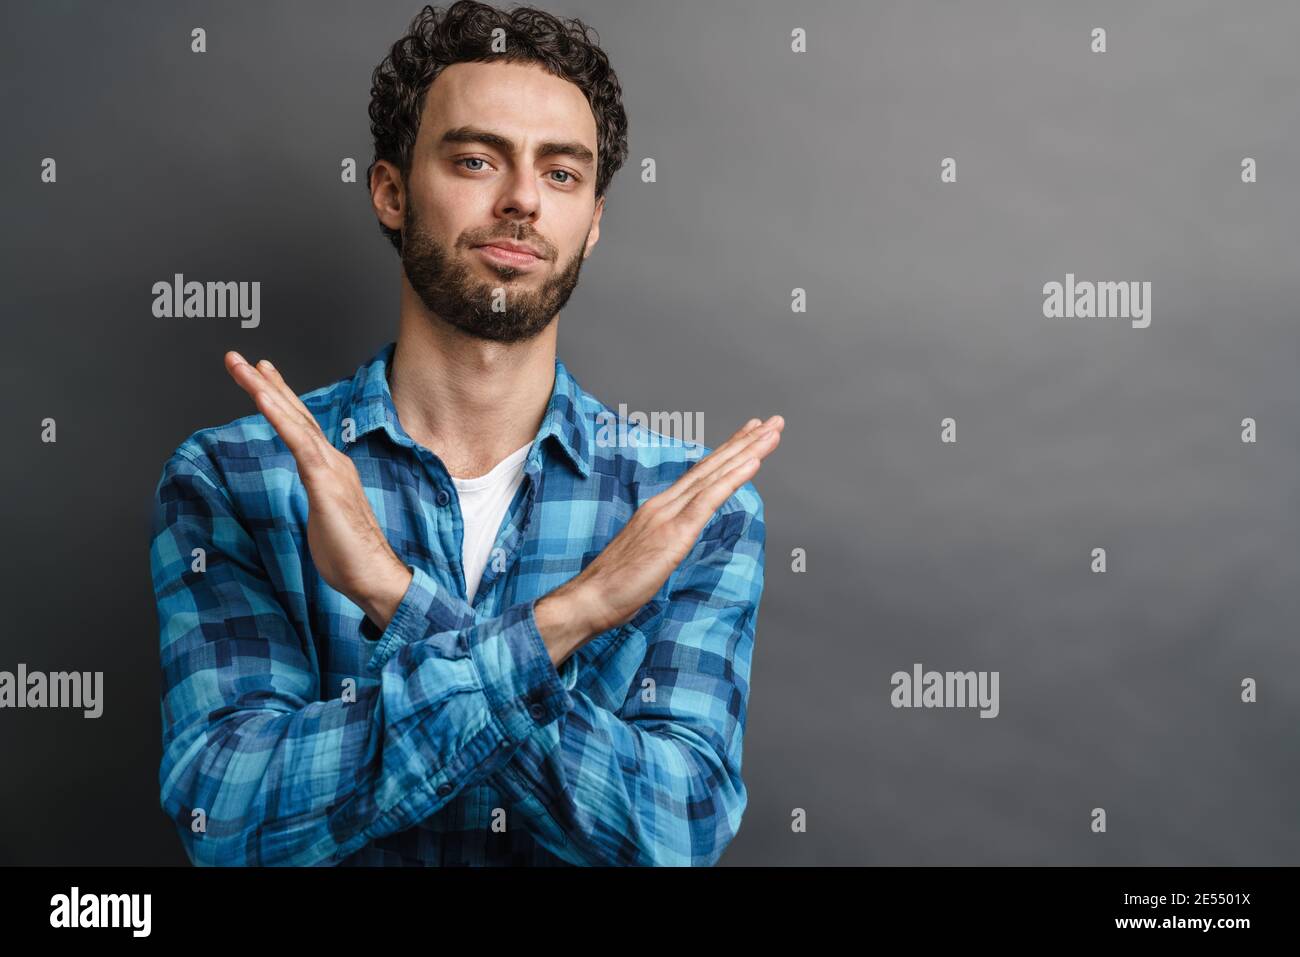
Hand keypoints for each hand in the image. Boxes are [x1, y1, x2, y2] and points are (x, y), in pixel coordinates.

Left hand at [224, 352, 412, 628]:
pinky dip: (279, 417)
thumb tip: (314, 501)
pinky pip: (298, 443)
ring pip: (294, 420)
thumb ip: (318, 502)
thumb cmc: (351, 557)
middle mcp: (333, 461)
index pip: (301, 428)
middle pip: (295, 414)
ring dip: (265, 391)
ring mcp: (331, 468)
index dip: (281, 399)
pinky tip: (263, 398)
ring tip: (243, 367)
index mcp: (331, 470)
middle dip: (266, 384)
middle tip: (240, 358)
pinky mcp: (325, 482)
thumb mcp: (325, 521)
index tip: (263, 375)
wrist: (375, 575)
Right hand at [535, 415, 783, 662]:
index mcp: (658, 508)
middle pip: (711, 466)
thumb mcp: (647, 556)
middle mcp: (664, 504)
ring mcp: (668, 516)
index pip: (699, 474)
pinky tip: (753, 462)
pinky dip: (732, 478)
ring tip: (771, 432)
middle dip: (744, 442)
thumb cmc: (615, 586)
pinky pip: (708, 500)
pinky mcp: (674, 533)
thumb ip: (665, 542)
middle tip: (771, 422)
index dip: (726, 453)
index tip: (748, 435)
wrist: (590, 598)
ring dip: (746, 451)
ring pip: (714, 475)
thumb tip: (680, 541)